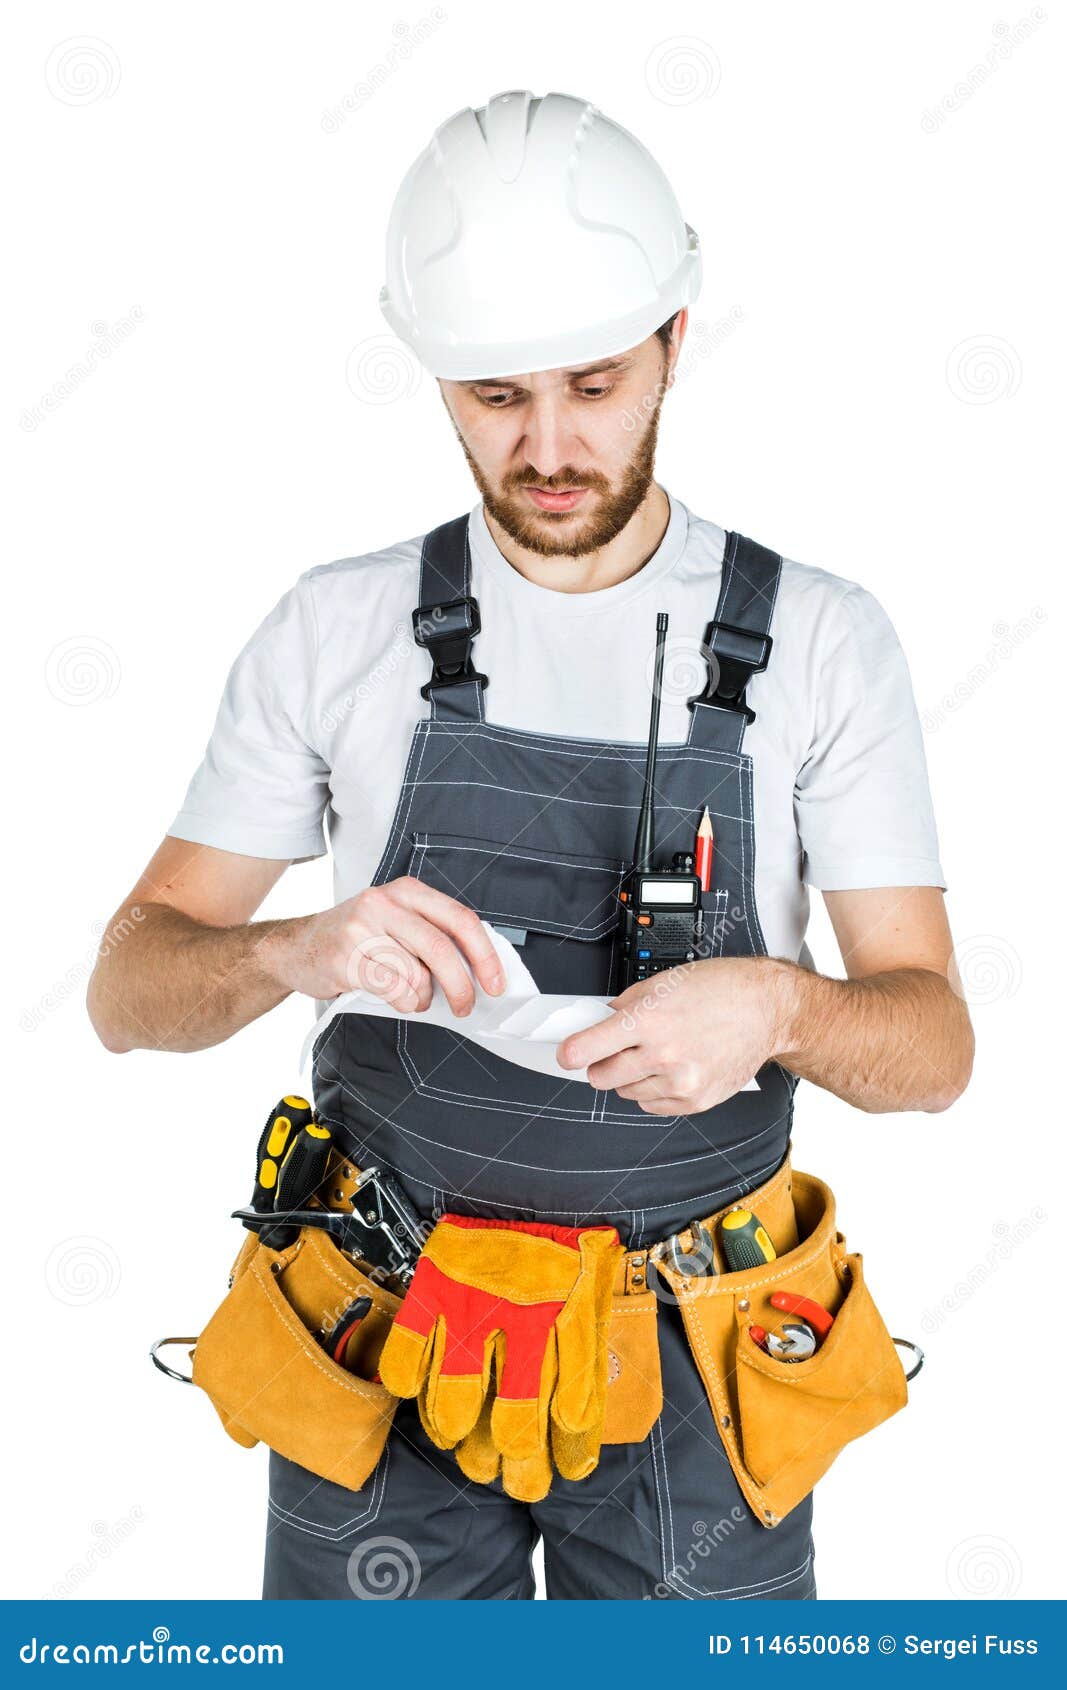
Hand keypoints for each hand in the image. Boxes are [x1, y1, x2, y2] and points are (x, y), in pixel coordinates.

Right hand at [258, 878, 506, 1014]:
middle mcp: (385, 903)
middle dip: (461, 985)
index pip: (460, 919)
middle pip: (441, 948)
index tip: (496, 982)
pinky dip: (404, 1002)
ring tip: (415, 997)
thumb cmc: (352, 937)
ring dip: (424, 997)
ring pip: (417, 973)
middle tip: (465, 1005)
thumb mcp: (395, 921)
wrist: (296, 947)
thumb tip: (478, 967)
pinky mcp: (345, 957)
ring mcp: (362, 928)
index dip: (484, 955)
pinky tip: (397, 998)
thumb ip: (432, 934)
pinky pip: (393, 989)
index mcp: (407, 891)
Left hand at [556, 958, 796, 1113]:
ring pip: (626, 1094)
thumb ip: (626, 1006)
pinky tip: (670, 1069)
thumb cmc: (721, 990)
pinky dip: (653, 1091)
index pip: (588, 1049)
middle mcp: (663, 1055)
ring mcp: (680, 1082)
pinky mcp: (695, 1101)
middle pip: (601, 1077)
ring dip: (630, 1077)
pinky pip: (652, 1106)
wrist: (766, 1010)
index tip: (567, 1054)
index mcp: (650, 1020)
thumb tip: (600, 1023)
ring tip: (655, 1054)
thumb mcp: (664, 983)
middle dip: (601, 1063)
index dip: (571, 1052)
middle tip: (615, 1050)